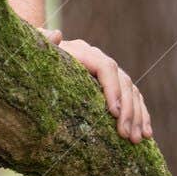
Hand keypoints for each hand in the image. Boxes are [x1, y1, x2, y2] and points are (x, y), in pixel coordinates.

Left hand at [38, 28, 152, 142]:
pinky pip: (134, 99)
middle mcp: (99, 60)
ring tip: (137, 140)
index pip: (106, 67)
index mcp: (83, 52)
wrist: (34, 57)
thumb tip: (56, 35)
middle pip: (123, 81)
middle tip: (126, 135)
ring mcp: (107, 73)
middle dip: (128, 110)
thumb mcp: (32, 49)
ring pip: (132, 92)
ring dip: (137, 116)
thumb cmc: (30, 56)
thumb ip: (42, 42)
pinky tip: (146, 134)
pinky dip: (141, 116)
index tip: (113, 113)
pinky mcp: (111, 86)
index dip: (112, 89)